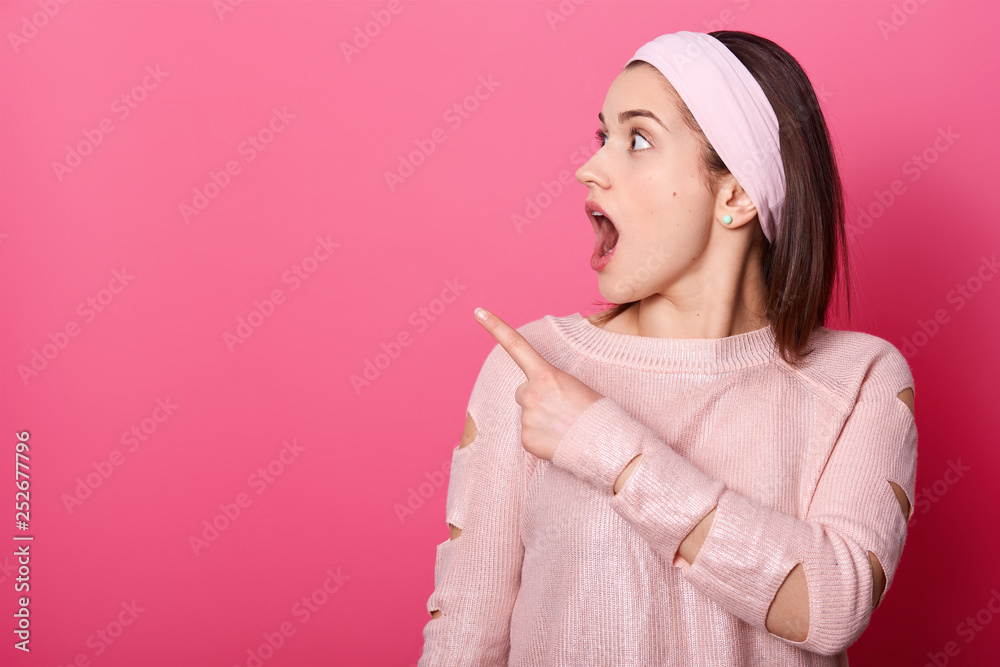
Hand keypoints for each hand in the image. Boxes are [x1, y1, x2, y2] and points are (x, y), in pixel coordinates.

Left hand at [474, 307, 603, 460]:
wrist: (605, 445)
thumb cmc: (597, 413)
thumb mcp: (576, 386)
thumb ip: (550, 385)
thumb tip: (537, 401)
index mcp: (546, 375)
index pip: (517, 346)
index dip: (496, 327)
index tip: (479, 312)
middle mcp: (531, 394)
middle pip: (524, 391)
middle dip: (537, 398)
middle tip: (562, 409)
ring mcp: (526, 418)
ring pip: (527, 414)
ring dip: (542, 419)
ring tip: (565, 427)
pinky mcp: (526, 439)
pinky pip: (529, 435)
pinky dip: (541, 438)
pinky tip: (558, 440)